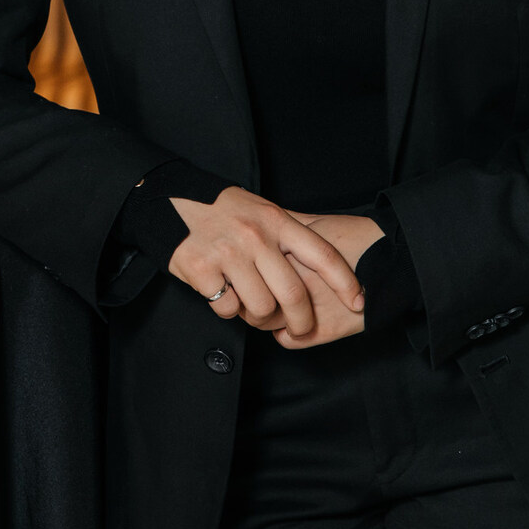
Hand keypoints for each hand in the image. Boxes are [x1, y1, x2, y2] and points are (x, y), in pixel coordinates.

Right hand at [169, 187, 366, 337]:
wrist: (170, 200)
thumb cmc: (222, 209)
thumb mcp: (261, 209)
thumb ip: (290, 232)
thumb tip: (327, 261)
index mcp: (277, 221)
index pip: (322, 256)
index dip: (345, 283)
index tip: (358, 303)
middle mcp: (256, 237)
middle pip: (293, 294)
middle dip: (301, 321)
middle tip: (298, 328)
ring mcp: (228, 254)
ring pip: (260, 308)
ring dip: (257, 316)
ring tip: (249, 302)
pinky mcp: (202, 270)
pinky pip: (227, 309)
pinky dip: (227, 309)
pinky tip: (221, 291)